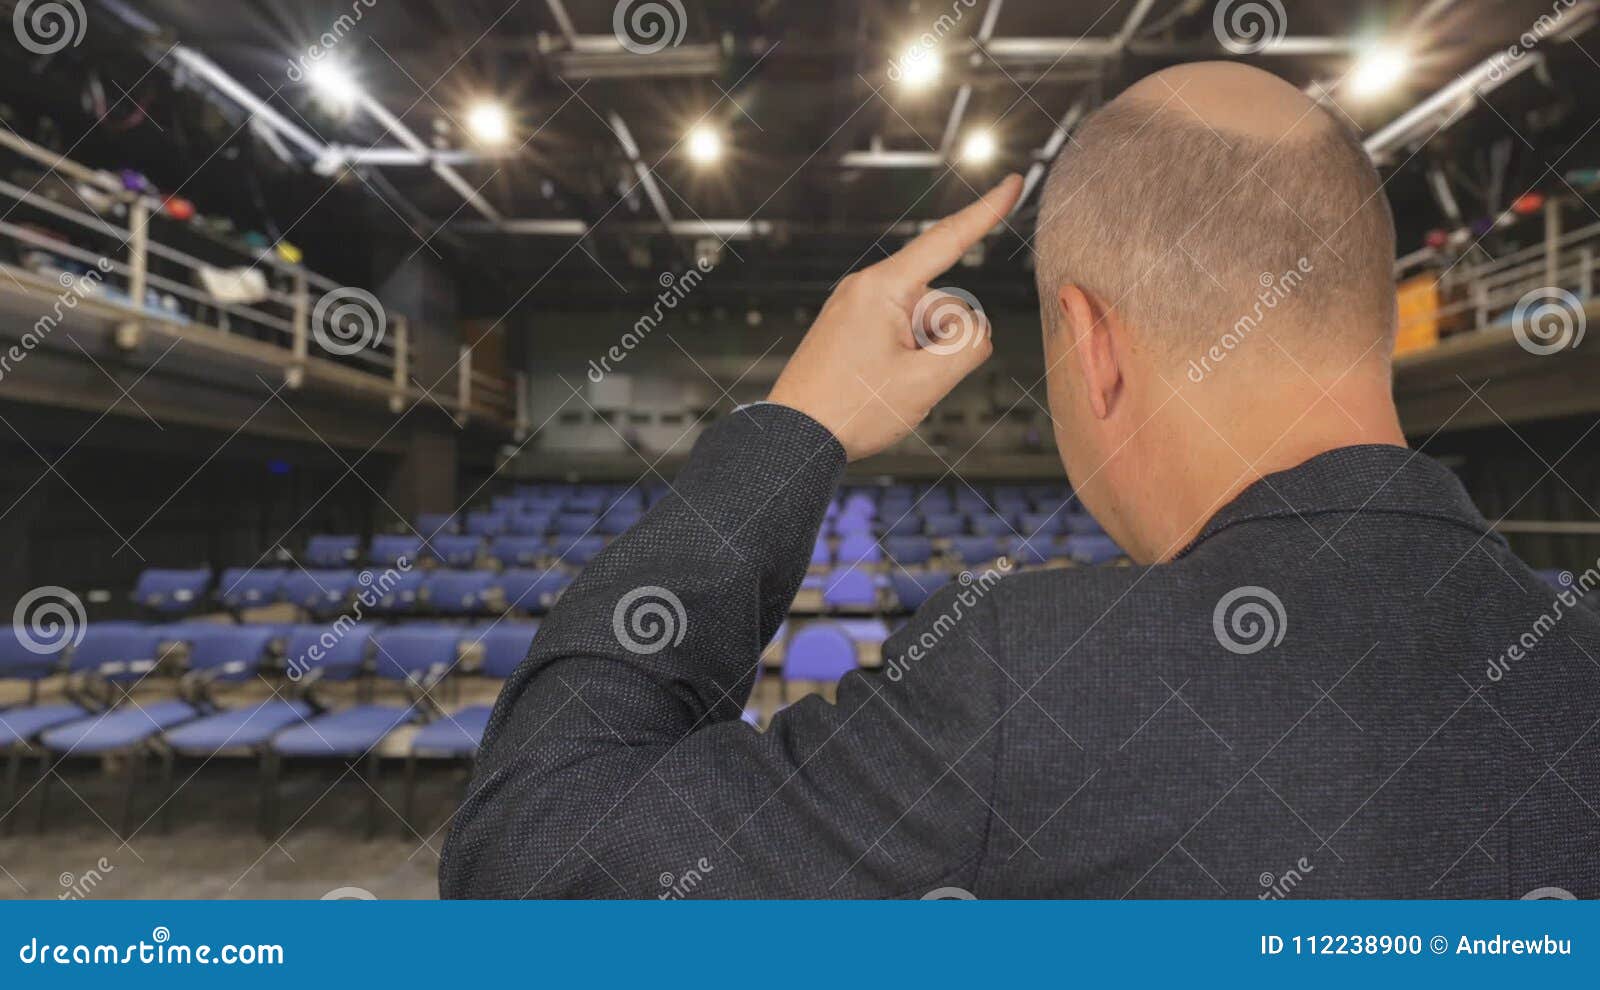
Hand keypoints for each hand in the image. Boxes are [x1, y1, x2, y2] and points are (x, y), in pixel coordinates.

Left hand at [767, 174, 1022, 460]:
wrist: (793, 439)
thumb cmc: (849, 410)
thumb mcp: (925, 382)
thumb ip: (969, 347)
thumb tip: (976, 331)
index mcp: (882, 289)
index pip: (946, 239)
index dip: (986, 212)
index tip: (1012, 182)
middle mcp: (868, 289)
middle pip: (943, 302)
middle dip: (945, 340)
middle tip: (908, 378)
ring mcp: (858, 309)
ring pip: (926, 324)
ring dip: (926, 357)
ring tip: (889, 387)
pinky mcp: (854, 329)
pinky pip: (904, 336)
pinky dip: (908, 361)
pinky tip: (882, 386)